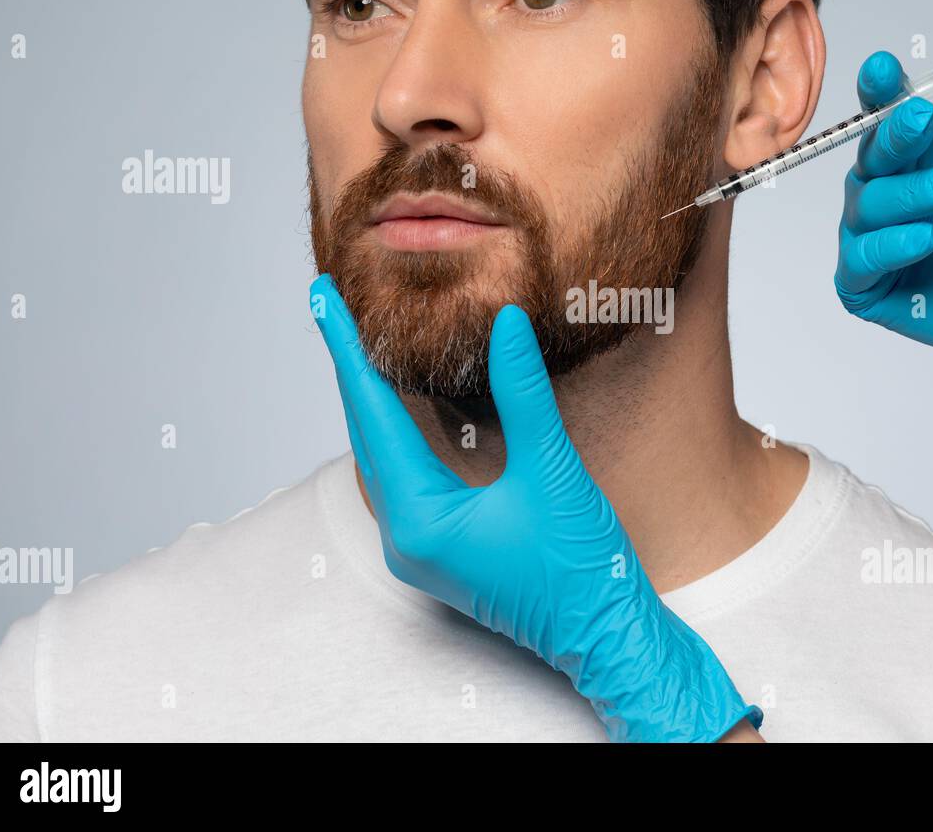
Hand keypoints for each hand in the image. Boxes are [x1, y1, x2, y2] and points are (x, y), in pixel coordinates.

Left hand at [310, 273, 762, 740]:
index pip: (372, 416)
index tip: (324, 298)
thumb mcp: (553, 471)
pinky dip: (399, 429)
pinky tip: (402, 401)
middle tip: (332, 304)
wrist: (609, 634)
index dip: (349, 351)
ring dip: (372, 398)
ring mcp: (422, 546)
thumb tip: (506, 324)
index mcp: (420, 522)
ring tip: (358, 342)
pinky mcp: (443, 546)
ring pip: (383, 455)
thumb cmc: (582, 570)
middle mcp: (407, 537)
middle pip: (366, 434)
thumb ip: (524, 393)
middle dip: (351, 367)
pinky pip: (406, 474)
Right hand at [834, 38, 932, 474]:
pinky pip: (858, 260)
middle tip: (921, 122)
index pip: (886, 110)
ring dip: (911, 194)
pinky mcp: (869, 286)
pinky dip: (889, 246)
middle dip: (893, 136)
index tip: (885, 68)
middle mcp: (890, 190)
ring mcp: (875, 238)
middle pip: (870, 153)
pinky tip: (928, 239)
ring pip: (866, 205)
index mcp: (921, 152)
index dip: (880, 89)